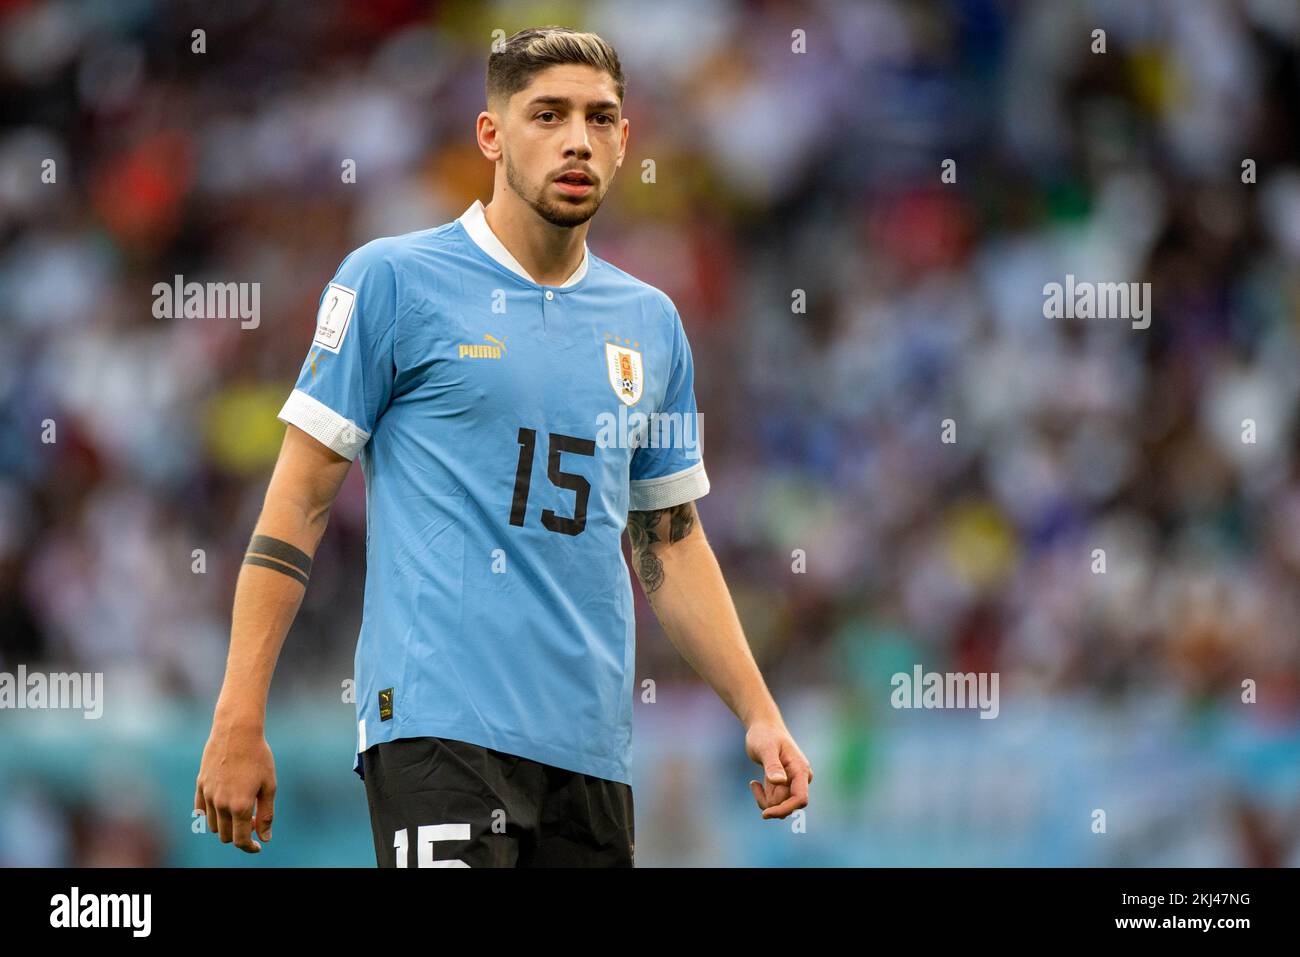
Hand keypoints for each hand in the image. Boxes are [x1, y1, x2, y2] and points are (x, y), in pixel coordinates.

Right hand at [195, 720, 275, 852]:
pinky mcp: (200, 785)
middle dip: (240, 834)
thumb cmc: (258, 757)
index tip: (257, 846)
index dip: (249, 847)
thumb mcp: (269, 786)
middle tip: (254, 819)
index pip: (240, 840)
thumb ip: (266, 814)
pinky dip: (212, 816)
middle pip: (226, 836)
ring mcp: (207, 795)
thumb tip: (264, 838)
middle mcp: (220, 804)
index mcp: (240, 806)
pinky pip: (201, 811)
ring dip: (227, 826)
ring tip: (241, 809)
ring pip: (213, 826)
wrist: (236, 732)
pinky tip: (225, 806)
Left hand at [745, 720, 812, 819]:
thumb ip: (772, 765)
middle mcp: (801, 779)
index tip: (765, 813)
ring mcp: (793, 783)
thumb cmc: (764, 735)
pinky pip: (776, 801)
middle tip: (754, 784)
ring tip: (754, 783)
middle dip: (769, 801)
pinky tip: (755, 783)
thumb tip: (780, 781)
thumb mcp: (765, 748)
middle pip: (788, 805)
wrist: (764, 728)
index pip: (800, 799)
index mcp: (800, 770)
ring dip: (765, 800)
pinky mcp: (785, 785)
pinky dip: (763, 797)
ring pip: (781, 805)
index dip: (784, 809)